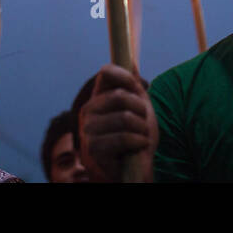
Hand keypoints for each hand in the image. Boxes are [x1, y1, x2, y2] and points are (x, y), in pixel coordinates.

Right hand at [77, 64, 156, 182]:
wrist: (133, 171)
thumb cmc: (135, 140)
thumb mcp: (138, 110)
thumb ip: (133, 87)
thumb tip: (131, 60)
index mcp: (97, 99)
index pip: (107, 73)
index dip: (126, 76)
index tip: (138, 89)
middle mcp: (88, 112)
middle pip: (121, 96)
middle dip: (141, 110)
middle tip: (144, 123)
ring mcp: (88, 131)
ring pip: (125, 117)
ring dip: (142, 130)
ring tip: (141, 138)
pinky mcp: (93, 150)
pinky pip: (124, 137)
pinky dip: (139, 142)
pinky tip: (139, 147)